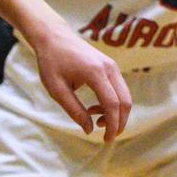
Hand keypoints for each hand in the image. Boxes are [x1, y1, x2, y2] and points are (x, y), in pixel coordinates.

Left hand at [31, 23, 130, 142]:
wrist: (54, 36)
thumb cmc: (52, 62)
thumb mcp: (57, 89)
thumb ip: (74, 110)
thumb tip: (89, 130)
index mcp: (95, 72)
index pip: (112, 104)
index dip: (113, 125)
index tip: (107, 140)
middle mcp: (109, 68)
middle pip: (125, 101)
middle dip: (120, 122)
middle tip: (107, 136)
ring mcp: (112, 66)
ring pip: (125, 95)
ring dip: (116, 113)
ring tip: (96, 120)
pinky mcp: (110, 66)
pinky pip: (119, 89)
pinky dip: (113, 103)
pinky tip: (96, 108)